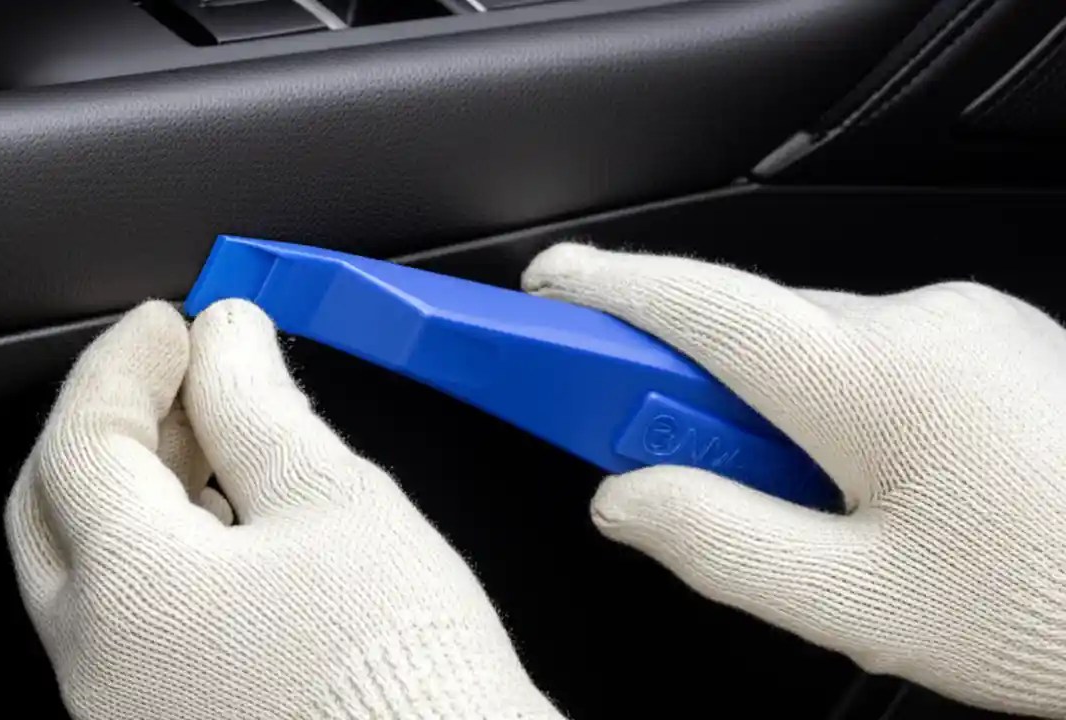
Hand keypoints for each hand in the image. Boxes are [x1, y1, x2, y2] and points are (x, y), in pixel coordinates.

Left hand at [5, 300, 561, 719]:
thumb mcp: (332, 502)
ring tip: (213, 433)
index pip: (83, 439)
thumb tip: (227, 340)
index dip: (124, 363)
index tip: (169, 323)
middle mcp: (97, 663)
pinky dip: (158, 550)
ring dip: (137, 483)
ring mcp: (122, 706)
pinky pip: (127, 620)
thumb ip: (257, 406)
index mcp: (129, 593)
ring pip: (90, 566)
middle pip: (58, 505)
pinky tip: (225, 521)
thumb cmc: (402, 671)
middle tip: (180, 371)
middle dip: (114, 420)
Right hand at [524, 243, 1065, 717]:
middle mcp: (920, 322)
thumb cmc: (1051, 606)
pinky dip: (832, 407)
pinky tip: (869, 490)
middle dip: (689, 389)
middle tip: (660, 467)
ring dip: (771, 412)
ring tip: (805, 515)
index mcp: (873, 378)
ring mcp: (967, 324)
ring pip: (812, 348)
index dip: (603, 290)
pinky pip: (873, 356)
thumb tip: (627, 498)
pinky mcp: (996, 344)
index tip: (541, 290)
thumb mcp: (856, 606)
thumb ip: (716, 542)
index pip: (700, 304)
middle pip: (750, 330)